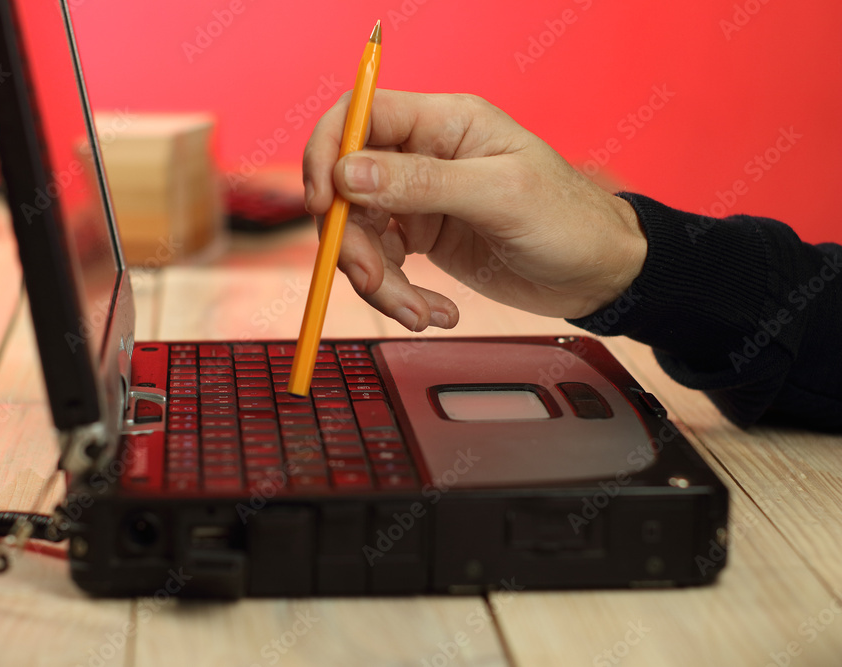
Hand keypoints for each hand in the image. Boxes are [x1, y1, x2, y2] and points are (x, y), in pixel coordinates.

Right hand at [302, 90, 646, 330]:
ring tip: (419, 313)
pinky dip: (399, 295)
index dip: (327, 154)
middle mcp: (424, 155)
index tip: (323, 206)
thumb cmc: (568, 221)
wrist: (598, 276)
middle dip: (352, 242)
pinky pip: (383, 263)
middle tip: (374, 283)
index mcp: (444, 122)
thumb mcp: (500, 197)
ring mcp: (419, 198)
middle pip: (347, 186)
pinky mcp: (422, 237)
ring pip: (360, 233)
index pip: (358, 115)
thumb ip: (422, 183)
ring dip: (378, 282)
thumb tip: (348, 173)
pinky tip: (435, 311)